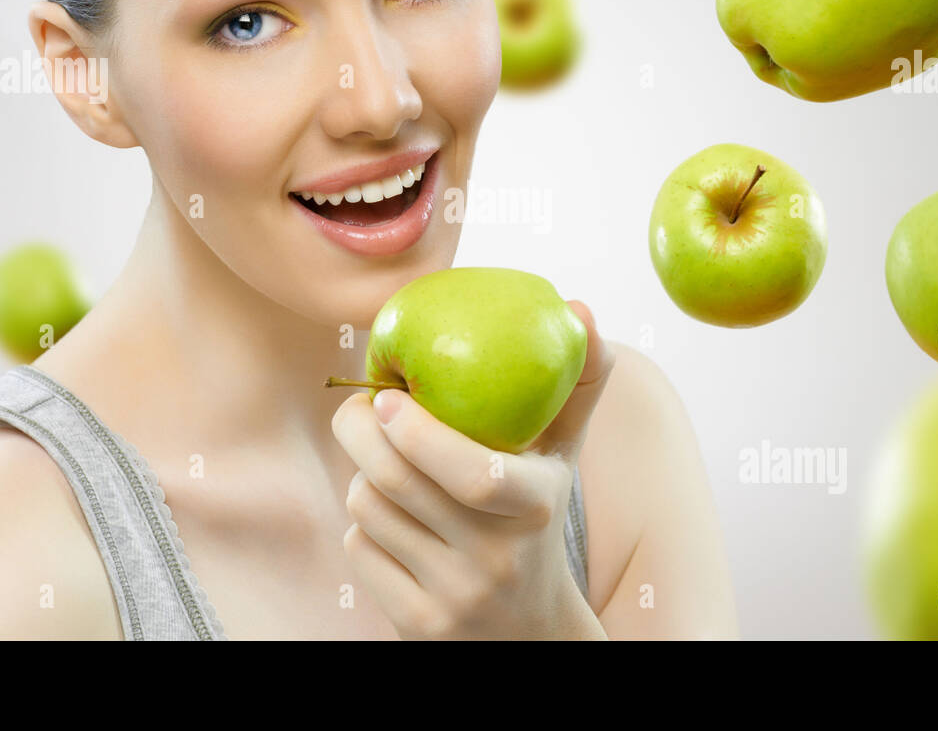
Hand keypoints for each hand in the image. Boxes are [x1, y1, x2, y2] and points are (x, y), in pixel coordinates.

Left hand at [332, 300, 614, 639]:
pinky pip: (360, 552)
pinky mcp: (418, 624)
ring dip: (362, 479)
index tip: (388, 398)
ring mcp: (455, 596)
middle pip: (397, 483)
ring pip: (369, 512)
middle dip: (358, 434)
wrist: (530, 632)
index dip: (419, 434)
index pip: (473, 474)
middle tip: (357, 408)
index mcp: (534, 506)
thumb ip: (575, 385)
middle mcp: (495, 558)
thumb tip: (579, 307)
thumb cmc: (537, 518)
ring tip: (382, 466)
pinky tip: (389, 521)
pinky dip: (363, 527)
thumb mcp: (562, 458)